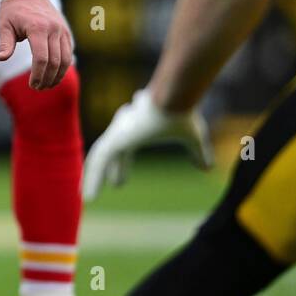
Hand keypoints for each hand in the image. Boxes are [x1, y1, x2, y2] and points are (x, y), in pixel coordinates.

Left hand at [0, 0, 72, 88]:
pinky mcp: (66, 31)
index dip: (38, 75)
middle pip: (55, 61)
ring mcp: (62, 30)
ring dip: (58, 75)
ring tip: (47, 85)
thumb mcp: (4, 25)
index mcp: (37, 28)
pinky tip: (54, 75)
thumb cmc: (12, 11)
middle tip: (39, 88)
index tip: (32, 85)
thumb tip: (0, 59)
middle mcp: (53, 29)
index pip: (41, 58)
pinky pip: (68, 52)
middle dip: (47, 78)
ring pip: (66, 59)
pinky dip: (63, 66)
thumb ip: (5, 43)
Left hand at [82, 89, 211, 200]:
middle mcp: (123, 131)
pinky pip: (98, 162)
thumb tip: (206, 168)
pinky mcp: (115, 138)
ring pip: (99, 159)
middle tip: (107, 188)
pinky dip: (92, 179)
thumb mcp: (194, 139)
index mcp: (137, 131)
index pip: (123, 153)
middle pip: (110, 156)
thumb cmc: (183, 114)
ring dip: (93, 177)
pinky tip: (89, 197)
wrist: (174, 98)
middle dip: (108, 171)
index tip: (118, 183)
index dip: (121, 167)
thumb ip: (198, 153)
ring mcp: (117, 134)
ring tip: (89, 197)